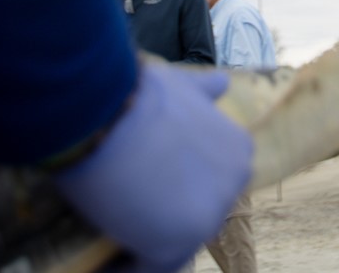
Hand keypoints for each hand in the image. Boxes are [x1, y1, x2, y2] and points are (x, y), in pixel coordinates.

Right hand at [55, 61, 251, 272]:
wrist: (101, 109)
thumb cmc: (133, 94)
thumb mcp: (180, 84)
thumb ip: (202, 91)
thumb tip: (220, 85)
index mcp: (237, 150)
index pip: (206, 183)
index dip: (173, 189)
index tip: (143, 188)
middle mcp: (232, 186)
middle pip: (193, 213)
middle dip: (160, 215)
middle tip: (122, 211)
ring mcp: (206, 218)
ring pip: (172, 243)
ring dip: (144, 242)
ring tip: (109, 238)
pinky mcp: (173, 245)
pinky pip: (148, 269)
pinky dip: (124, 269)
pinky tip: (103, 265)